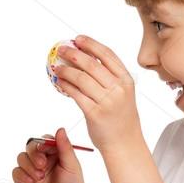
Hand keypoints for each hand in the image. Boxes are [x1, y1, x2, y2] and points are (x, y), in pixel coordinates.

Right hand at [13, 127, 86, 182]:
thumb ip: (65, 147)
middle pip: (30, 146)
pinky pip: (16, 172)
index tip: (46, 149)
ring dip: (29, 165)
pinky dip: (22, 175)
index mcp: (54, 154)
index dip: (43, 143)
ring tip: (39, 177)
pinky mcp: (23, 182)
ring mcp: (31, 170)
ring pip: (21, 157)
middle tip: (42, 164)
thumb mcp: (71, 165)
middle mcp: (41, 160)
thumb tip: (60, 129)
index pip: (43, 140)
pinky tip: (31, 182)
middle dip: (34, 154)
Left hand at [52, 35, 141, 152]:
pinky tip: (60, 82)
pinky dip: (65, 85)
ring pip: (81, 78)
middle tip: (62, 50)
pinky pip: (75, 94)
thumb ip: (109, 77)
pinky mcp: (94, 113)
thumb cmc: (121, 118)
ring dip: (66, 70)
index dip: (91, 44)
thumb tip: (86, 58)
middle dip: (74, 53)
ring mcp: (107, 101)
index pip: (107, 55)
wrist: (125, 143)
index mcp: (126, 80)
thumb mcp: (123, 93)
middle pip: (91, 64)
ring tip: (57, 67)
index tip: (78, 39)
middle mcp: (118, 89)